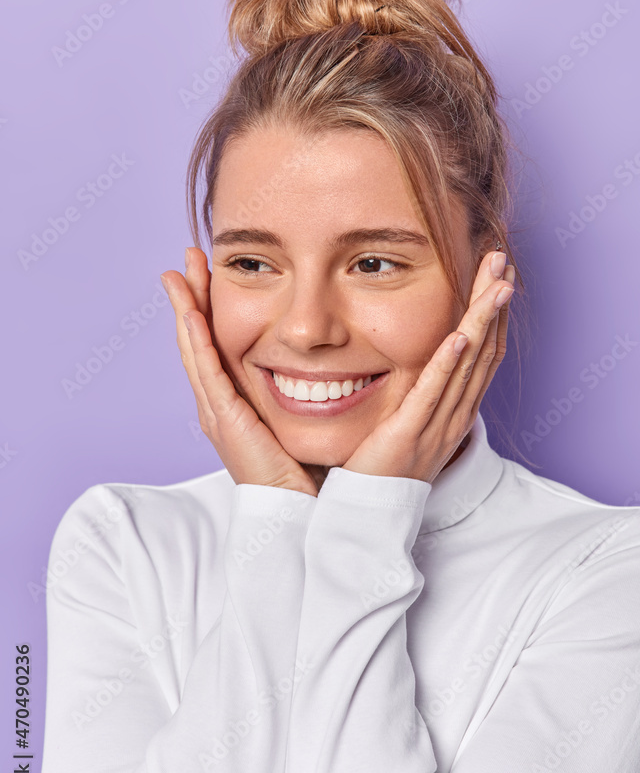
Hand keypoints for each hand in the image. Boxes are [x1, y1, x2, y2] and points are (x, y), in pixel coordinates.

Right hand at [160, 248, 320, 496]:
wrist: (299, 512)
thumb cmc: (307, 472)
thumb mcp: (304, 422)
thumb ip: (309, 394)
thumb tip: (328, 369)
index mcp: (234, 406)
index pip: (215, 347)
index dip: (208, 309)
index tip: (208, 273)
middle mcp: (219, 406)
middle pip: (197, 342)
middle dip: (190, 299)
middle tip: (186, 260)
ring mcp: (218, 413)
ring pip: (195, 350)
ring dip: (186, 309)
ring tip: (179, 273)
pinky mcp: (225, 420)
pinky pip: (208, 372)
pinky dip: (197, 341)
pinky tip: (192, 313)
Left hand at [340, 250, 514, 483]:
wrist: (371, 517)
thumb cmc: (382, 469)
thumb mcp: (409, 424)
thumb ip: (417, 394)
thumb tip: (419, 363)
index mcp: (455, 410)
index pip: (484, 353)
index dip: (493, 313)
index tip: (496, 275)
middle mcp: (455, 415)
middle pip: (485, 350)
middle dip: (494, 303)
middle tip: (504, 260)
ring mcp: (436, 425)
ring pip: (469, 365)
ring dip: (483, 321)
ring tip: (496, 283)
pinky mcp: (409, 434)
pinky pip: (433, 393)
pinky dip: (448, 362)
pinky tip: (460, 333)